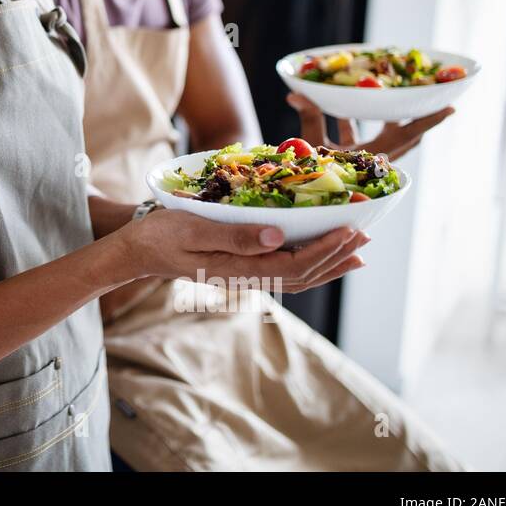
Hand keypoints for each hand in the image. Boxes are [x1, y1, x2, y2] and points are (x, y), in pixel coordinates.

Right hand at [116, 208, 368, 294]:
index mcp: (238, 269)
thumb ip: (235, 235)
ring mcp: (244, 274)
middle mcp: (246, 277)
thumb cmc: (162, 234)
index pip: (294, 265)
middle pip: (303, 275)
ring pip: (297, 276)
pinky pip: (283, 270)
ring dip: (329, 263)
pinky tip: (320, 252)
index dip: (326, 250)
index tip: (349, 230)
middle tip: (365, 236)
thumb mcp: (193, 228)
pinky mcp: (241, 267)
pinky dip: (310, 262)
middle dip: (336, 257)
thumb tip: (277, 237)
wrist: (139, 250)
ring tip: (356, 249)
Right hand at [286, 91, 453, 160]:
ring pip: (392, 135)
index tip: (451, 110)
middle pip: (406, 133)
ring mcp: (370, 159)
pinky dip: (370, 122)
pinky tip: (360, 105)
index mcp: (373, 156)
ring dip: (395, 117)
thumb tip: (294, 94)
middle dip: (416, 115)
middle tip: (425, 94)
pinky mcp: (360, 158)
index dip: (427, 122)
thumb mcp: (312, 144)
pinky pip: (373, 136)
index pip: (407, 135)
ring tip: (398, 98)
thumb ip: (309, 118)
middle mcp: (377, 158)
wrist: (306, 197)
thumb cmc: (312, 176)